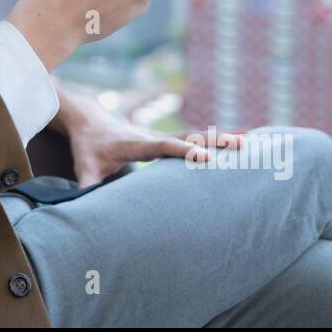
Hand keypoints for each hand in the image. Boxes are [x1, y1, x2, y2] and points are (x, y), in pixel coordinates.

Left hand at [66, 113, 246, 187]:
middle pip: (186, 137)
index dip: (183, 151)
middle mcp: (151, 136)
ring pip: (193, 136)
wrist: (89, 120)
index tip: (206, 158)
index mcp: (133, 142)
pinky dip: (212, 141)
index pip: (161, 146)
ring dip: (219, 139)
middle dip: (213, 141)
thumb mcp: (83, 166)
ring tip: (248, 142)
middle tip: (241, 145)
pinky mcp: (164, 139)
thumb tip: (86, 211)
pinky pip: (191, 139)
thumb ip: (87, 186)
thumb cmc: (88, 146)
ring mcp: (160, 136)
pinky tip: (236, 142)